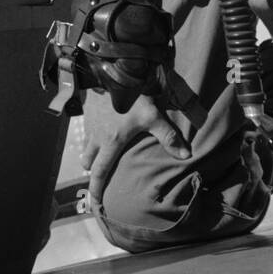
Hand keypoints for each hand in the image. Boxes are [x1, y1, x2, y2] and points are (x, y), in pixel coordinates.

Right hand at [80, 89, 189, 204]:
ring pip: (86, 146)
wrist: (110, 70)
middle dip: (93, 171)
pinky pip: (87, 130)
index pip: (101, 172)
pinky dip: (92, 136)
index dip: (97, 189)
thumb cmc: (132, 96)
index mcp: (111, 142)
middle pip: (89, 161)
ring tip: (101, 155)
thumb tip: (186, 156)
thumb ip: (168, 137)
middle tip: (99, 178)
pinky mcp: (88, 111)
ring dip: (91, 153)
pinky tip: (102, 130)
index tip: (95, 203)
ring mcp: (90, 123)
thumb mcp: (153, 116)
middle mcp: (97, 136)